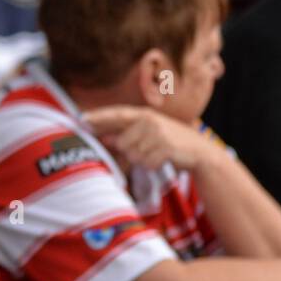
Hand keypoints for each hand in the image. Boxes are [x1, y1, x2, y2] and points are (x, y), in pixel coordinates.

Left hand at [84, 105, 216, 172]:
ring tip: (156, 153)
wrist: (199, 151)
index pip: (117, 114)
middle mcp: (149, 121)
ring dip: (142, 160)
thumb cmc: (169, 142)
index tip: (81, 119)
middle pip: (122, 143)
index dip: (99, 117)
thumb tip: (105, 138)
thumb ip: (126, 134)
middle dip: (130, 151)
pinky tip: (163, 159)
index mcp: (143, 114)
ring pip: (133, 155)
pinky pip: (146, 163)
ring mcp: (158, 134)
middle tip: (147, 150)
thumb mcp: (148, 134)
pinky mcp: (166, 148)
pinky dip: (152, 165)